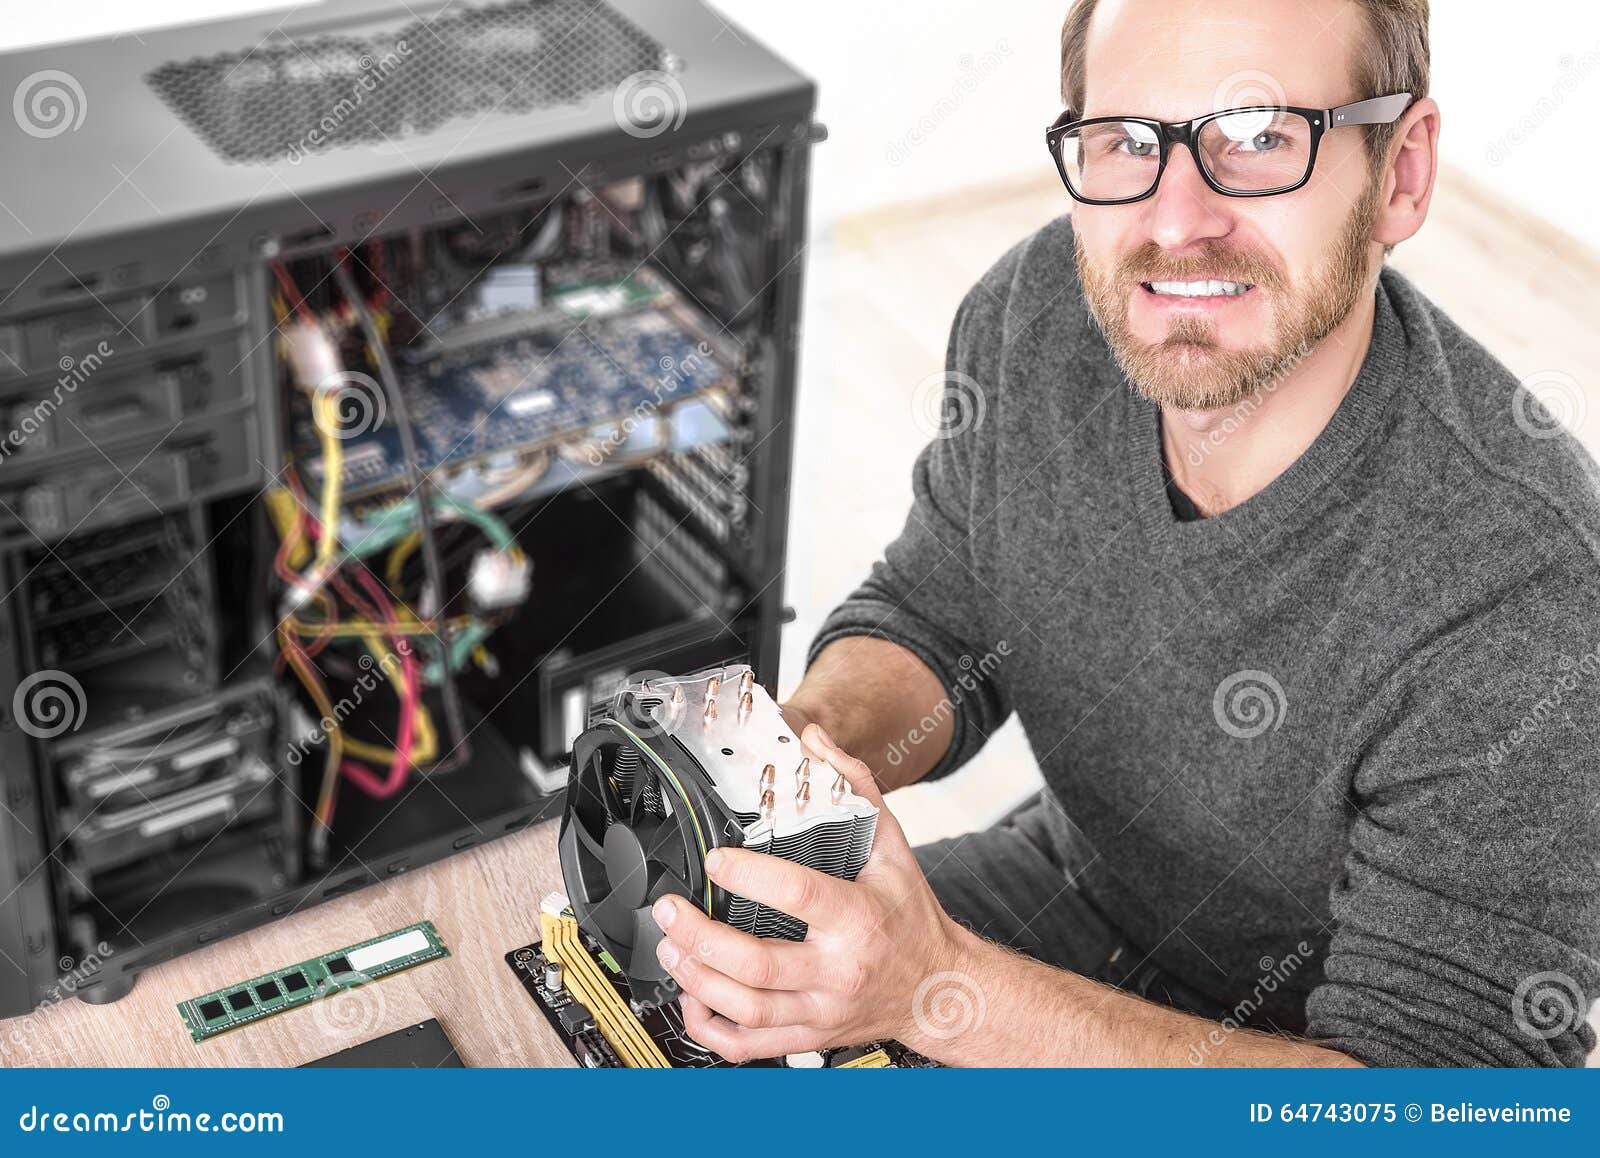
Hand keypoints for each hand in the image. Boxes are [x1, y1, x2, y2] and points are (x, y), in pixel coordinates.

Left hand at [651, 723, 965, 1061]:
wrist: (938, 989)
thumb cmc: (911, 918)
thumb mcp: (894, 847)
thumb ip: (854, 788)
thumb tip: (816, 742)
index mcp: (858, 919)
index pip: (797, 895)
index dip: (748, 876)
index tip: (715, 860)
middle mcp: (838, 971)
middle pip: (755, 965)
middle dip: (700, 937)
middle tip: (671, 910)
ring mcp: (821, 1010)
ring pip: (745, 1008)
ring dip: (696, 978)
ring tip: (669, 948)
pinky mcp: (808, 1036)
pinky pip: (749, 1045)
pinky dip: (710, 1027)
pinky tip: (691, 997)